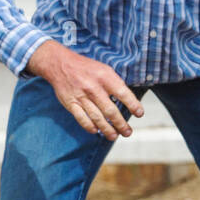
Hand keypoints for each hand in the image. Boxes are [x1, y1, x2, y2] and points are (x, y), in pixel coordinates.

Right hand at [26, 41, 143, 138]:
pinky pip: (82, 119)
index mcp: (105, 77)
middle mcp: (93, 88)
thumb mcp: (104, 69)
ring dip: (108, 130)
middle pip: (110, 111)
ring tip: (115, 136)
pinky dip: (90, 127)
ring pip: (97, 118)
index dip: (133, 105)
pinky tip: (96, 131)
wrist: (59, 64)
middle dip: (121, 124)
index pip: (123, 93)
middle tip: (128, 132)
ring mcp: (81, 97)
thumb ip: (115, 84)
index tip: (140, 113)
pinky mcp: (71, 103)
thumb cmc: (86, 68)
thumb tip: (129, 101)